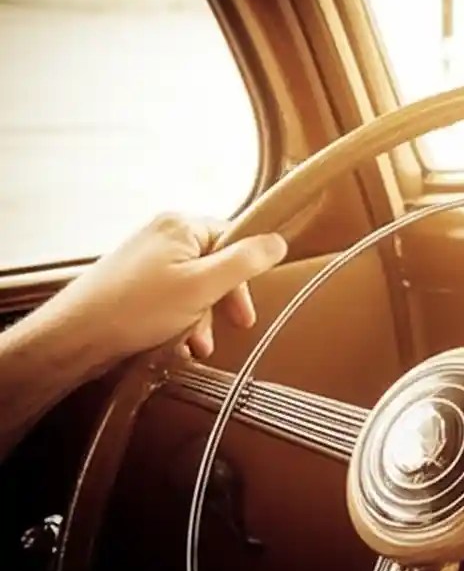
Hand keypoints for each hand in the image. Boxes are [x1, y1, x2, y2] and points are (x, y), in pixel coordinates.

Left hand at [37, 212, 287, 363]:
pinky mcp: (133, 281)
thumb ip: (245, 262)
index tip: (246, 311)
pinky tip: (177, 344)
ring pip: (194, 285)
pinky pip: (172, 296)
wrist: (76, 336)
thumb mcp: (204, 286)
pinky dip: (180, 320)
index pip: (234, 238)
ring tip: (197, 345)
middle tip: (233, 328)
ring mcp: (146, 258)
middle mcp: (163, 235)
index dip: (246, 275)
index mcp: (181, 225)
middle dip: (223, 303)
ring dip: (202, 318)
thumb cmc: (137, 309)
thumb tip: (279, 241)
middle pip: (215, 264)